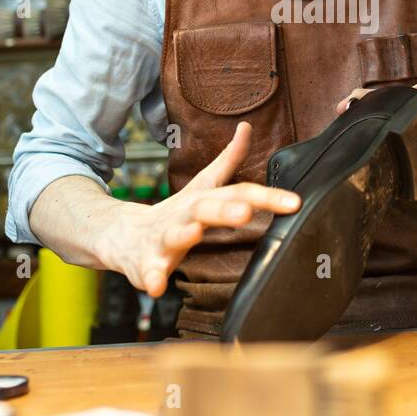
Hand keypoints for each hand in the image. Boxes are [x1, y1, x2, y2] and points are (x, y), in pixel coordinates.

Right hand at [102, 121, 300, 296]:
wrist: (121, 234)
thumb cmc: (173, 212)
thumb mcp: (203, 186)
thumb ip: (228, 160)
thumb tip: (247, 128)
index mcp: (202, 199)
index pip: (238, 193)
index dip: (267, 197)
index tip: (295, 202)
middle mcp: (183, 216)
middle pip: (204, 208)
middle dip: (224, 210)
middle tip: (245, 212)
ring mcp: (162, 239)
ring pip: (173, 236)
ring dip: (183, 234)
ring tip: (193, 234)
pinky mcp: (144, 263)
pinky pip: (149, 273)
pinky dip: (152, 278)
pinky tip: (157, 287)